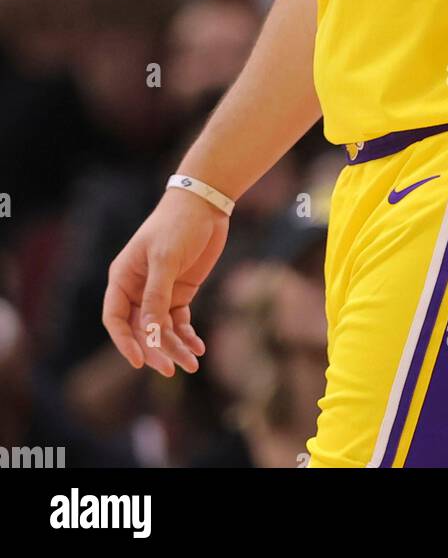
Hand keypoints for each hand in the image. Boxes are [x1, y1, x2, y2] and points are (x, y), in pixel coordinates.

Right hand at [102, 188, 229, 376]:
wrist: (204, 204)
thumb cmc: (177, 225)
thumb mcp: (165, 258)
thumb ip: (156, 295)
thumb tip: (148, 332)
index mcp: (123, 278)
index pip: (115, 318)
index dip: (124, 342)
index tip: (138, 361)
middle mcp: (137, 288)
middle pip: (141, 329)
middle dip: (155, 350)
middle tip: (170, 370)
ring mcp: (159, 292)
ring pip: (162, 329)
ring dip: (175, 347)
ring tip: (192, 363)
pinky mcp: (180, 292)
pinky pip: (179, 321)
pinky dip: (187, 335)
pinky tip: (198, 347)